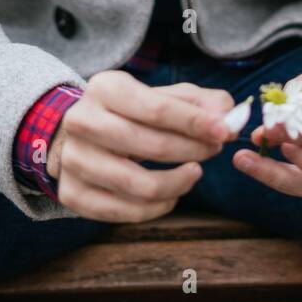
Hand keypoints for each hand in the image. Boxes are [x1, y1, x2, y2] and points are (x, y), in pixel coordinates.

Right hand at [46, 70, 234, 221]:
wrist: (74, 135)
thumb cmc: (130, 113)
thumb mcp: (160, 96)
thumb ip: (199, 103)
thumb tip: (229, 117)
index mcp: (105, 88)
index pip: (157, 108)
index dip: (195, 122)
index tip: (225, 131)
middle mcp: (82, 122)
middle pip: (150, 146)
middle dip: (192, 150)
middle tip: (214, 150)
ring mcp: (73, 160)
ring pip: (138, 185)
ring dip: (179, 183)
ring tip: (195, 172)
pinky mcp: (72, 194)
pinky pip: (124, 212)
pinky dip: (157, 207)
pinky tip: (172, 194)